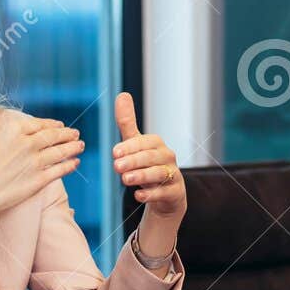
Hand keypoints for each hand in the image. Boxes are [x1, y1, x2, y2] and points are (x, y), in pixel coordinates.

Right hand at [0, 78, 83, 226]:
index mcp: (12, 130)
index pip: (37, 124)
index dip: (50, 124)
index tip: (58, 125)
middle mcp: (27, 144)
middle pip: (52, 136)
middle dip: (66, 134)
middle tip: (75, 133)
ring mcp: (35, 163)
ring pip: (60, 152)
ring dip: (72, 147)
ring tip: (80, 144)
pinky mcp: (38, 181)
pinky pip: (59, 171)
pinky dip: (69, 165)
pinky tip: (75, 162)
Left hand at [111, 93, 185, 249]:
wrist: (166, 193)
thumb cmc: (147, 165)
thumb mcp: (136, 145)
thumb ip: (127, 123)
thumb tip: (122, 94)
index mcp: (156, 144)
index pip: (143, 143)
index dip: (130, 147)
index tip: (114, 153)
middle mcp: (167, 157)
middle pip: (151, 157)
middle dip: (133, 161)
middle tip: (116, 166)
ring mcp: (173, 175)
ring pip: (159, 174)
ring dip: (142, 176)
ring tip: (125, 180)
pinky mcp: (175, 192)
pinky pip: (164, 192)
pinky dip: (151, 194)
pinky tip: (138, 196)